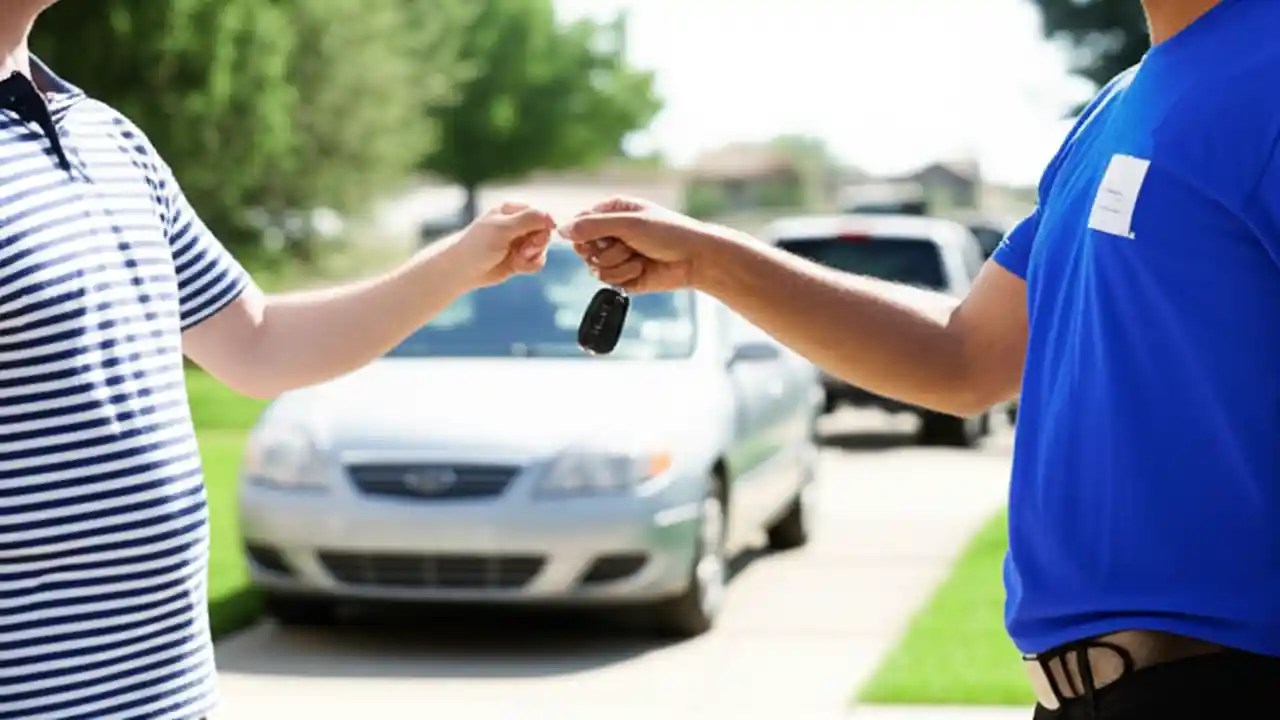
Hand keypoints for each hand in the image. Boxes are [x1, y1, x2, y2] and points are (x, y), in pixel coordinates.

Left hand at [448, 201, 555, 286]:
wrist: (462, 270)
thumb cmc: (478, 245)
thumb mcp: (503, 227)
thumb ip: (529, 219)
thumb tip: (552, 217)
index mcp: (513, 210)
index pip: (541, 214)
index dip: (542, 227)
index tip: (530, 237)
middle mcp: (518, 224)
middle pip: (544, 232)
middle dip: (537, 244)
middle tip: (522, 251)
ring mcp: (519, 242)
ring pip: (542, 248)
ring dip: (532, 256)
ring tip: (516, 259)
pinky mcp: (520, 259)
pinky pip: (537, 261)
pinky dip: (530, 265)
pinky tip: (517, 267)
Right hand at [558, 197, 724, 292]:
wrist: (694, 258)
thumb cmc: (667, 232)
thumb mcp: (628, 223)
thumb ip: (592, 226)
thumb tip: (560, 230)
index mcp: (611, 212)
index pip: (578, 223)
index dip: (583, 234)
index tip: (601, 236)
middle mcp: (611, 233)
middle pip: (582, 248)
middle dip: (603, 250)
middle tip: (624, 245)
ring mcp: (617, 255)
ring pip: (594, 266)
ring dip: (617, 264)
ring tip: (639, 256)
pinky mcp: (624, 276)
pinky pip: (607, 280)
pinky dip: (624, 276)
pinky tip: (642, 268)